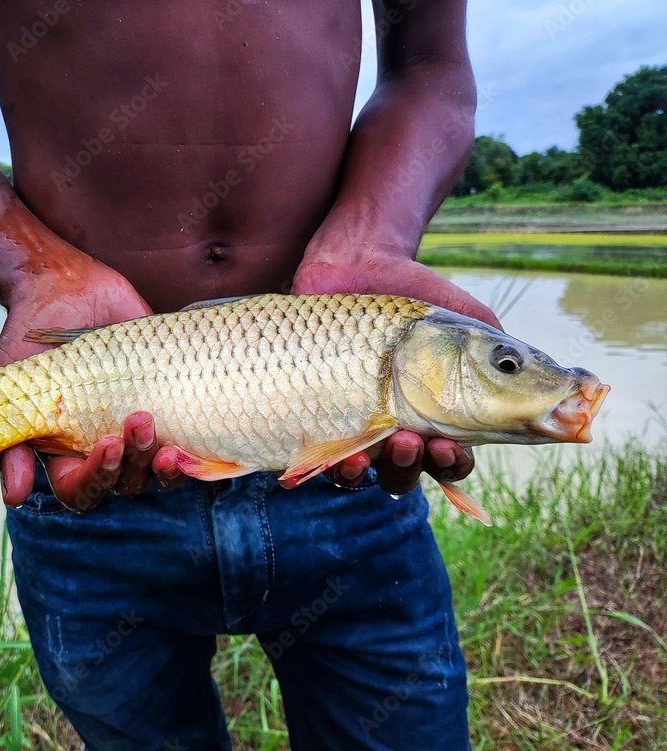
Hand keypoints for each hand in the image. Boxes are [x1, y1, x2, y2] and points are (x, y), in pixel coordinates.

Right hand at [0, 251, 183, 509]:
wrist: (67, 290)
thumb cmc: (31, 343)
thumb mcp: (12, 390)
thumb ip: (12, 443)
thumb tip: (16, 496)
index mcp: (67, 455)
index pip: (83, 490)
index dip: (98, 477)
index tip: (108, 443)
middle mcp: (105, 449)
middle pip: (127, 483)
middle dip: (135, 460)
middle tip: (139, 420)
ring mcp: (139, 430)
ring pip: (160, 471)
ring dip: (166, 463)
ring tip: (158, 423)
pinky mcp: (171, 407)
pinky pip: (192, 443)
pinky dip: (197, 450)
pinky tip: (194, 438)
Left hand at [291, 246, 493, 493]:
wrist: (357, 264)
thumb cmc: (418, 296)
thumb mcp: (473, 326)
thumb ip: (512, 361)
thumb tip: (570, 390)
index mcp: (435, 417)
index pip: (450, 460)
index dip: (454, 463)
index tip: (454, 447)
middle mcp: (396, 428)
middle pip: (411, 474)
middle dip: (418, 466)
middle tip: (422, 442)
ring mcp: (356, 424)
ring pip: (372, 472)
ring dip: (385, 468)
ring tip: (393, 441)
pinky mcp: (320, 415)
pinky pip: (327, 459)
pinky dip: (342, 464)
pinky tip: (350, 454)